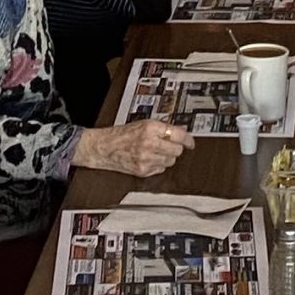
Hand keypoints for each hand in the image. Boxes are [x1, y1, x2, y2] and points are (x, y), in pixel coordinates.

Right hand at [76, 118, 193, 175]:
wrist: (103, 148)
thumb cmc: (120, 135)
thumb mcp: (143, 124)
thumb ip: (163, 128)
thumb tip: (181, 131)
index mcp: (150, 128)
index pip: (178, 135)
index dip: (188, 140)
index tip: (191, 142)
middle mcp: (149, 143)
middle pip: (177, 150)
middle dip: (175, 148)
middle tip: (169, 145)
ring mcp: (146, 159)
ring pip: (171, 162)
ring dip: (167, 157)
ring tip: (155, 152)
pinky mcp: (143, 171)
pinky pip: (161, 170)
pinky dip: (158, 165)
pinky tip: (149, 159)